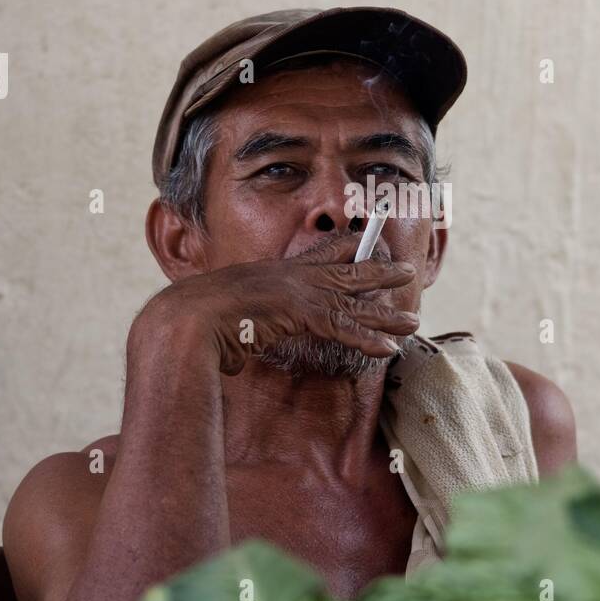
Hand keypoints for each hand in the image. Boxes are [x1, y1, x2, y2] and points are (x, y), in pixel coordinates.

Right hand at [129, 232, 420, 374]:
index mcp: (274, 273)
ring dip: (386, 313)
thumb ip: (237, 337)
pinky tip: (388, 348)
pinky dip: (367, 338)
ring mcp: (298, 292)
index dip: (345, 247)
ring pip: (354, 300)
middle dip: (379, 270)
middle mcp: (290, 277)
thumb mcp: (222, 324)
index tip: (364, 240)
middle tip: (407, 270)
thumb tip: (232, 360)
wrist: (186, 321)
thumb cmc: (196, 325)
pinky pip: (344, 327)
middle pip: (346, 270)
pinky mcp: (301, 313)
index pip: (317, 253)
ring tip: (413, 320)